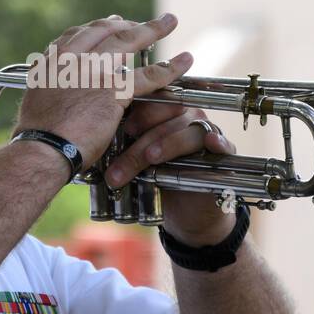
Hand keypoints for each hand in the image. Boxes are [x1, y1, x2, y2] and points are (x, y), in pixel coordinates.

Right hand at [12, 14, 191, 167]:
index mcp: (51, 63)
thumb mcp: (35, 102)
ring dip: (153, 29)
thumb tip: (55, 96)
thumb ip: (49, 90)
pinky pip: (148, 76)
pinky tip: (184, 60)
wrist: (41, 149)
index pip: (76, 34)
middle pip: (104, 30)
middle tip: (144, 20)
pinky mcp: (113, 90)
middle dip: (127, 22)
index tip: (111, 23)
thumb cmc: (36, 137)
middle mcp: (72, 60)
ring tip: (169, 21)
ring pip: (129, 42)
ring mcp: (94, 71)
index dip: (98, 27)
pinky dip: (170, 68)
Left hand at [105, 94, 239, 246]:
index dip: (136, 110)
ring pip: (187, 129)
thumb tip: (90, 140)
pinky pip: (222, 142)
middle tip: (124, 151)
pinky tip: (210, 143)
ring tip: (149, 159)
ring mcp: (204, 131)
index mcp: (162, 112)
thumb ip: (120, 144)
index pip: (150, 99)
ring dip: (167, 144)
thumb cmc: (154, 179)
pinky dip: (217, 141)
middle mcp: (184, 116)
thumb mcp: (133, 161)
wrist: (182, 213)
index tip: (118, 128)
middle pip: (166, 113)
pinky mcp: (222, 152)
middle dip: (142, 135)